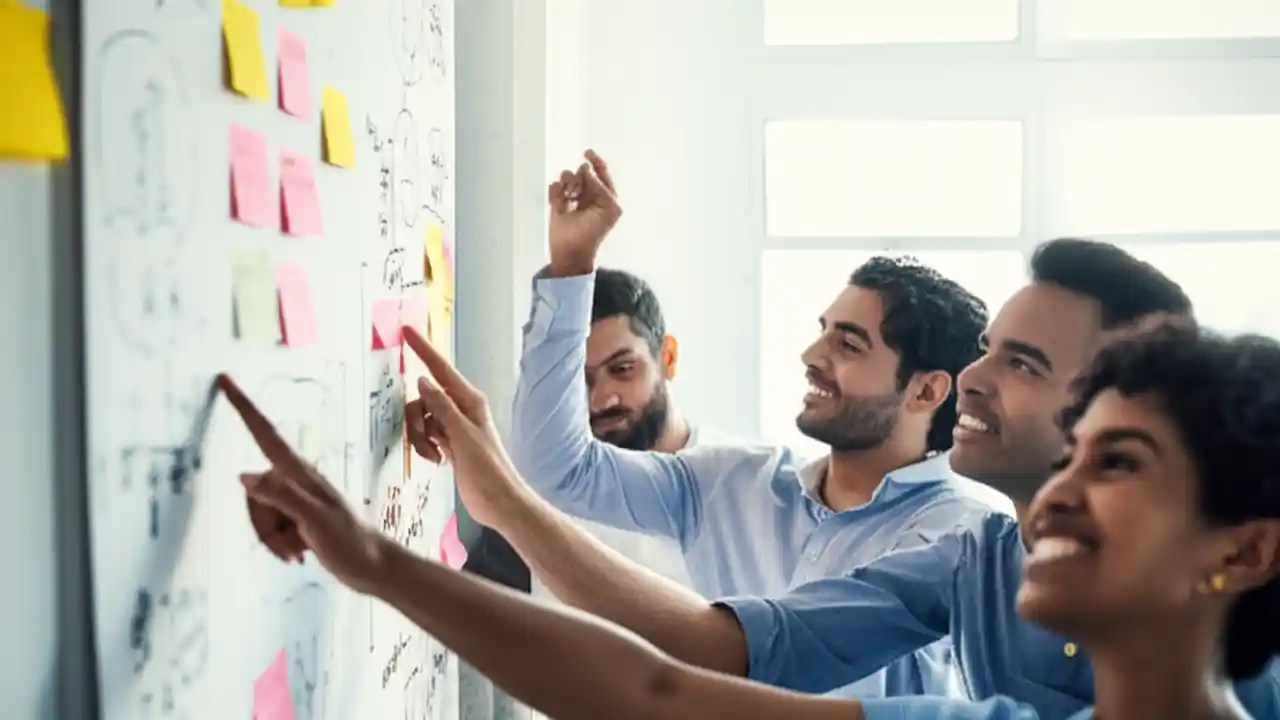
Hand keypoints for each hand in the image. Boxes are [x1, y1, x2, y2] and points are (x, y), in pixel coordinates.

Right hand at [218, 375, 389, 594]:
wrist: (374, 569)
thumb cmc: (351, 544)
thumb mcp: (315, 520)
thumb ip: (281, 496)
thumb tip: (244, 475)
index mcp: (300, 473)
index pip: (265, 434)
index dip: (244, 407)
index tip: (225, 378)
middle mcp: (296, 480)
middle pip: (252, 491)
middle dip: (262, 526)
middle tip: (294, 549)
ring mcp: (296, 498)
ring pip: (258, 512)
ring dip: (272, 538)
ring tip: (300, 552)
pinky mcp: (297, 516)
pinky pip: (268, 527)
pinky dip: (278, 544)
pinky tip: (300, 555)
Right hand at [402, 326, 527, 528]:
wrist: (498, 502)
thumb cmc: (487, 470)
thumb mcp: (463, 436)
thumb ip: (442, 408)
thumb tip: (423, 381)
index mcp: (469, 401)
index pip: (441, 370)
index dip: (423, 350)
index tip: (406, 330)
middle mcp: (461, 409)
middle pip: (423, 398)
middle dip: (416, 418)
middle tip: (426, 441)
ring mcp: (454, 427)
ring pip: (422, 418)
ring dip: (419, 436)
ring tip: (434, 455)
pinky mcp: (449, 443)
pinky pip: (426, 434)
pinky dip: (425, 445)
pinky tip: (437, 460)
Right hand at [547, 149, 621, 276]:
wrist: (570, 250)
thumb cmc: (592, 233)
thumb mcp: (607, 209)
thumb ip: (601, 187)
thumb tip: (586, 169)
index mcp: (604, 195)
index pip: (601, 172)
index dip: (596, 161)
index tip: (587, 153)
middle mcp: (588, 193)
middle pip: (582, 172)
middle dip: (579, 178)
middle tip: (577, 192)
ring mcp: (572, 197)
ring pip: (567, 176)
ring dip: (568, 185)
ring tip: (569, 199)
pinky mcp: (557, 202)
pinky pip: (555, 186)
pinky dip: (556, 193)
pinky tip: (560, 204)